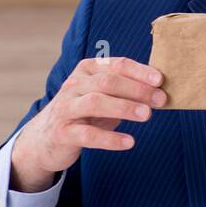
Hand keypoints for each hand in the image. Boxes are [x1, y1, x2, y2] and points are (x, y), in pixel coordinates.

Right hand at [11, 57, 165, 191]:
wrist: (45, 138)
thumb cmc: (84, 114)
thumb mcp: (103, 96)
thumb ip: (126, 91)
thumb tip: (159, 90)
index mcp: (86, 70)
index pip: (116, 65)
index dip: (139, 71)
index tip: (160, 80)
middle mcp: (74, 84)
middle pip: (108, 82)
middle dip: (137, 89)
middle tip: (160, 100)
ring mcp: (66, 108)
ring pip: (96, 102)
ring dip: (124, 107)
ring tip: (147, 115)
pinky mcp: (62, 133)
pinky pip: (88, 134)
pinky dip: (110, 138)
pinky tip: (129, 142)